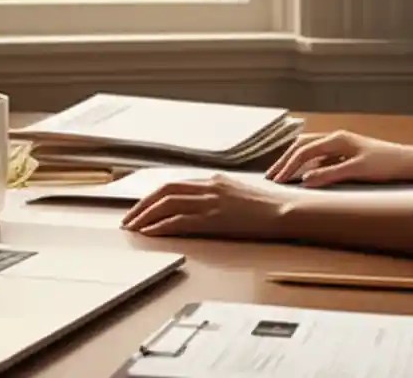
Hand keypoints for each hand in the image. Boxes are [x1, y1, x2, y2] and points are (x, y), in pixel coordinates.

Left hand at [120, 173, 290, 239]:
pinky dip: (161, 226)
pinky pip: (180, 220)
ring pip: (168, 204)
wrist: (285, 211)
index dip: (153, 196)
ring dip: (146, 216)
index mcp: (214, 180)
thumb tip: (200, 205)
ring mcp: (211, 201)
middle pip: (165, 191)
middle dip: (142, 205)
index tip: (141, 208)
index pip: (175, 184)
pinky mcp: (215, 218)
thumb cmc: (267, 207)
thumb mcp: (239, 193)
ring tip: (133, 227)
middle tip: (128, 219)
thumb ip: (218, 196)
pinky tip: (150, 233)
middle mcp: (209, 187)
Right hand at [265, 130, 412, 186]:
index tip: (277, 181)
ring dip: (295, 162)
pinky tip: (304, 177)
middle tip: (271, 176)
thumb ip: (329, 175)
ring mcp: (341, 146)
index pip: (304, 151)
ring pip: (310, 151)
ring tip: (282, 175)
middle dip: (285, 161)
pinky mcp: (346, 154)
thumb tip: (304, 181)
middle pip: (302, 147)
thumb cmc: (386, 165)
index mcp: (337, 139)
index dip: (288, 166)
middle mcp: (336, 139)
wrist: (408, 162)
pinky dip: (307, 166)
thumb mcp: (356, 171)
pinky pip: (320, 158)